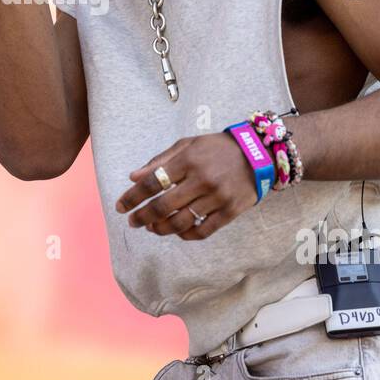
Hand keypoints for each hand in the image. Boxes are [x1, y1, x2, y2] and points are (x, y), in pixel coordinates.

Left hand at [115, 133, 261, 239]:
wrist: (258, 154)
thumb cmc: (217, 148)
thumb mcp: (187, 145)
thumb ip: (160, 161)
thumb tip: (134, 177)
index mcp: (188, 160)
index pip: (153, 182)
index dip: (133, 197)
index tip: (121, 206)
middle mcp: (202, 180)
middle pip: (163, 206)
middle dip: (142, 216)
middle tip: (133, 222)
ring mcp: (217, 198)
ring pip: (181, 222)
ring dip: (161, 228)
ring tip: (152, 228)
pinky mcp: (230, 211)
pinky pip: (203, 231)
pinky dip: (186, 235)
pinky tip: (176, 232)